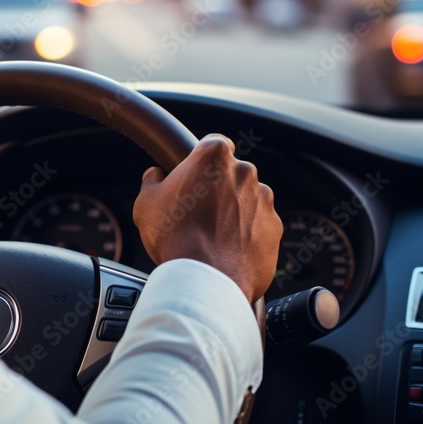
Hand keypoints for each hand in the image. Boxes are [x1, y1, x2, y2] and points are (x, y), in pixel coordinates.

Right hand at [133, 134, 282, 303]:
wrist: (206, 279)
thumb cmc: (175, 237)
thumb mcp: (146, 204)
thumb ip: (152, 181)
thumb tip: (155, 175)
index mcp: (214, 157)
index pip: (213, 143)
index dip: (202, 159)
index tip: (194, 174)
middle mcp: (245, 172)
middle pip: (232, 173)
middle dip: (219, 188)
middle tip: (197, 211)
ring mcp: (265, 200)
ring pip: (248, 199)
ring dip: (235, 211)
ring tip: (213, 236)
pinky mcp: (276, 228)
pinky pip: (260, 226)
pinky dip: (248, 234)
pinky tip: (228, 250)